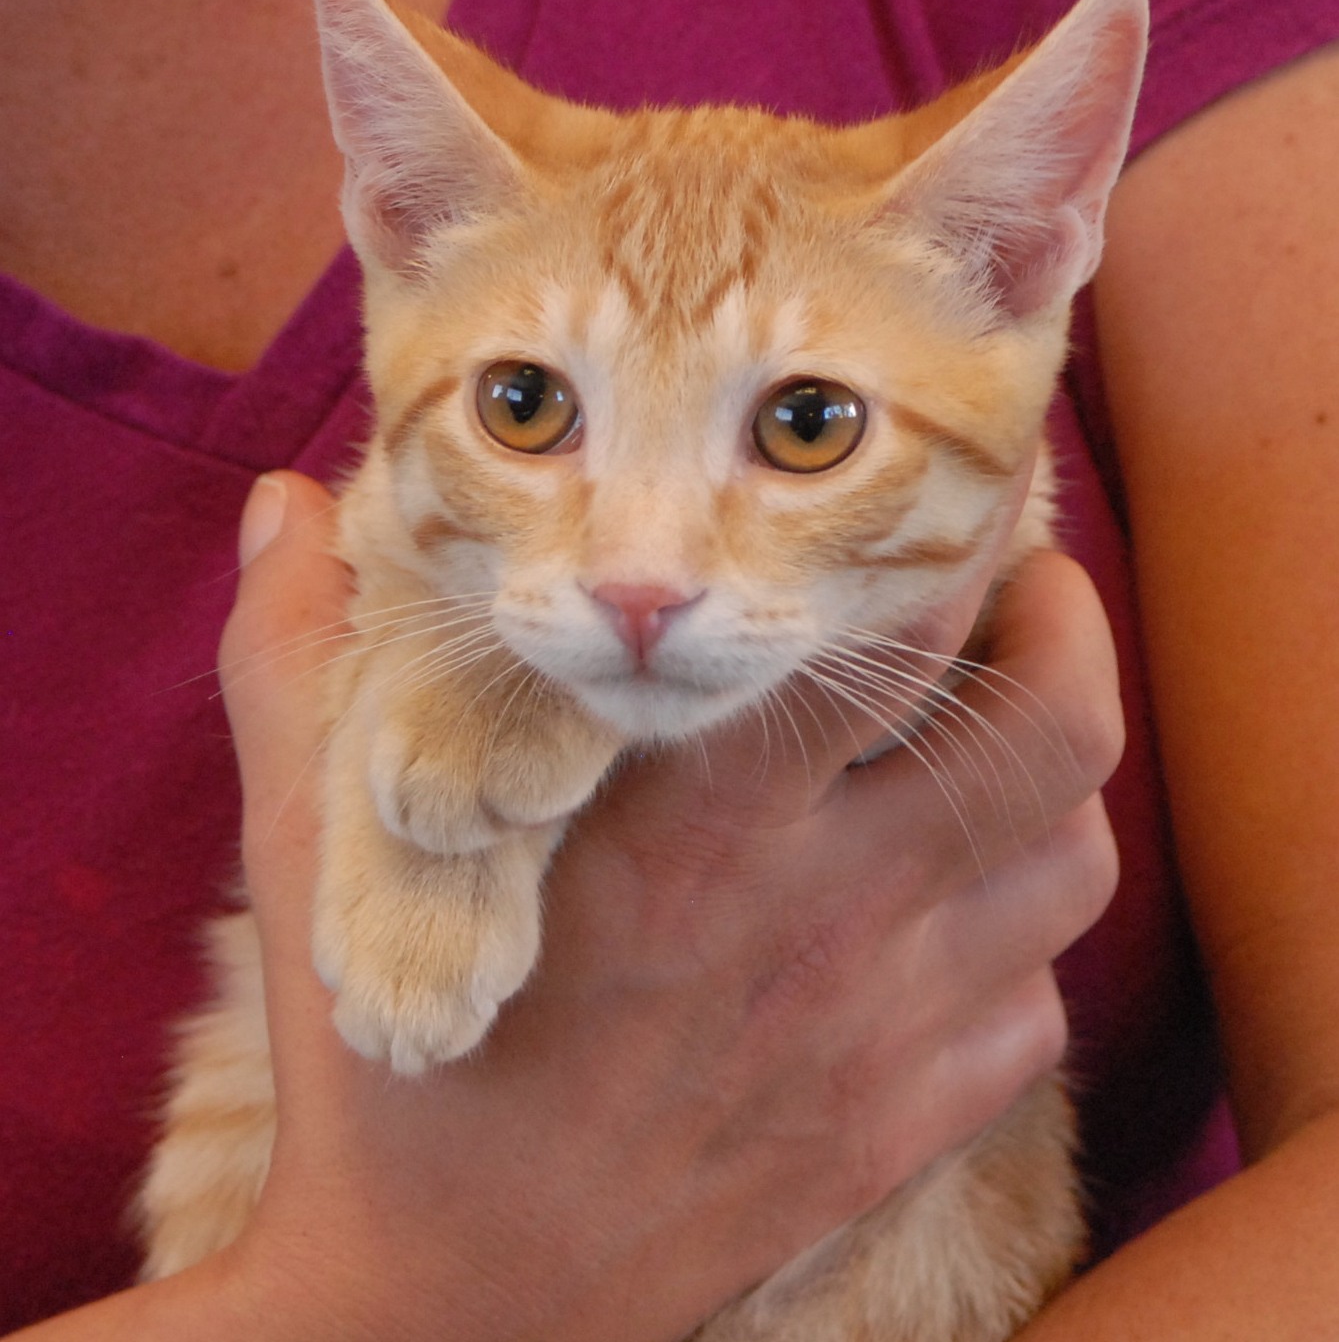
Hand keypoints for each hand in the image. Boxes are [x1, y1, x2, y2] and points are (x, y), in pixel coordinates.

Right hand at [215, 469, 1120, 1341]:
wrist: (439, 1317)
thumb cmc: (383, 1069)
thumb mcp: (315, 849)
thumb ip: (301, 662)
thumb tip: (283, 508)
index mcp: (687, 827)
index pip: (882, 646)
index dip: (933, 549)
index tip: (918, 511)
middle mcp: (818, 917)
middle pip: (1045, 736)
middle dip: (1063, 629)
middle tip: (1016, 591)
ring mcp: (878, 1033)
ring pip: (1072, 863)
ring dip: (1050, 782)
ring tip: (988, 738)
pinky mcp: (895, 1132)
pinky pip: (1039, 1007)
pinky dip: (1022, 938)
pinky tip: (950, 910)